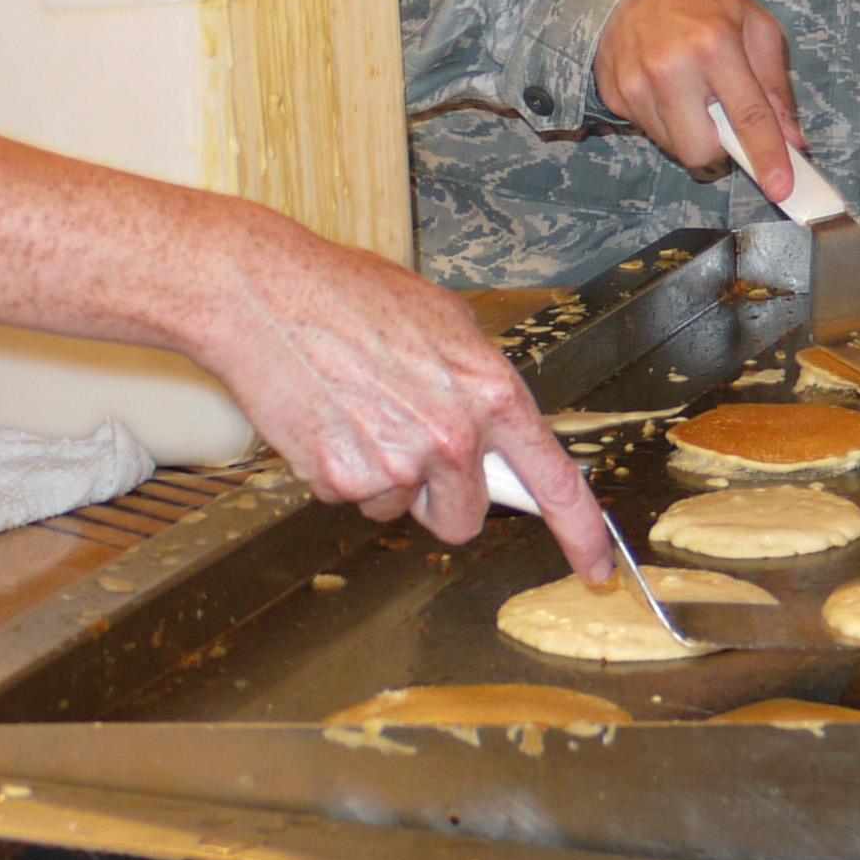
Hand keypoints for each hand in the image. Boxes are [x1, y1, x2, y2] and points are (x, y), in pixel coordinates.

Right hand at [188, 216, 616, 585]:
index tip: (597, 567)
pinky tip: (324, 416)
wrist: (262, 294)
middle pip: (463, 517)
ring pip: (400, 508)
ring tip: (353, 410)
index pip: (555, 480)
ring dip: (382, 477)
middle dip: (440, 496)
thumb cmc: (345, 292)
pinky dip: (338, 470)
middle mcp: (451, 436)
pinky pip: (350, 498)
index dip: (583, 533)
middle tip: (405, 442)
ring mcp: (396, 463)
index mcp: (489, 392)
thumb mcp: (440, 318)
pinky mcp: (342, 480)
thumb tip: (491, 423)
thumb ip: (475, 380)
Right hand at [593, 0, 803, 198]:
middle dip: (721, 146)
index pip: (747, 116)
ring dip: (691, 132)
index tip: (781, 188)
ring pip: (674, 147)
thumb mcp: (755, 25)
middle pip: (702, 150)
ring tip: (692, 93)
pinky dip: (664, 119)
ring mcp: (635, 84)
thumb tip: (792, 140)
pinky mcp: (614, 94)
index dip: (767, 157)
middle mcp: (670, 69)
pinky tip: (665, 86)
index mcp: (713, 45)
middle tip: (723, 116)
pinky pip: (649, 131)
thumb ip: (776, 85)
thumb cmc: (701, 1)